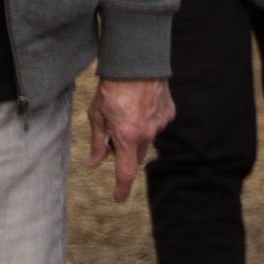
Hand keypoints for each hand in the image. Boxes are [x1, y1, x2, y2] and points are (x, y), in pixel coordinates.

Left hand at [86, 77, 173, 203]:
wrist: (137, 65)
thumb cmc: (112, 89)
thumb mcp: (97, 116)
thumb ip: (98, 143)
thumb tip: (94, 163)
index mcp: (127, 137)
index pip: (125, 172)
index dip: (121, 188)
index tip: (118, 199)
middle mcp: (147, 133)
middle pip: (136, 155)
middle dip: (125, 153)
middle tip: (114, 136)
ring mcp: (161, 123)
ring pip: (147, 139)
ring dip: (137, 134)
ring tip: (128, 112)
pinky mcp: (169, 113)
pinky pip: (157, 124)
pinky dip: (148, 121)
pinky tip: (141, 106)